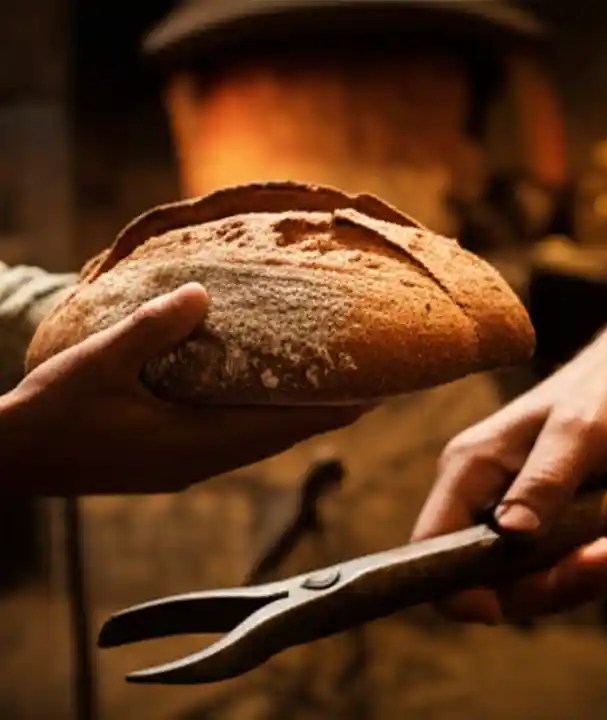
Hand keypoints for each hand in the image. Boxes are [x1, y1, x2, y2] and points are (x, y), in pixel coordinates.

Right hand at [0, 283, 366, 494]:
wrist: (9, 461)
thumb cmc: (51, 412)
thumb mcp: (100, 362)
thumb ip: (151, 328)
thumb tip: (200, 295)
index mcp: (195, 445)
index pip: (283, 428)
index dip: (331, 412)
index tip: (375, 395)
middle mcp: (200, 464)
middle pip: (280, 439)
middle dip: (325, 415)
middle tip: (369, 388)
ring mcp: (185, 470)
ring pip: (258, 445)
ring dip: (294, 421)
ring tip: (330, 393)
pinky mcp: (168, 467)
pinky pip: (233, 445)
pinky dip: (261, 424)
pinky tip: (263, 403)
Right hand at [411, 310, 606, 621]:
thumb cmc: (602, 389)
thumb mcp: (578, 431)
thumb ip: (544, 480)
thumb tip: (509, 534)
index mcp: (470, 471)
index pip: (430, 548)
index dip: (452, 589)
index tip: (497, 609)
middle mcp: (486, 501)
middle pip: (493, 582)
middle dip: (552, 582)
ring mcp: (522, 519)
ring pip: (538, 582)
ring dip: (588, 573)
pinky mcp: (556, 529)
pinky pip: (571, 570)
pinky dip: (604, 563)